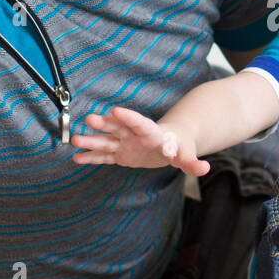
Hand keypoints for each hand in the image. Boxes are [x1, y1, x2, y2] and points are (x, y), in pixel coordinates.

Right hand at [70, 107, 209, 176]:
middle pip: (118, 128)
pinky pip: (104, 157)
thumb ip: (192, 162)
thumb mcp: (187, 154)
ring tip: (74, 139)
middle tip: (89, 120)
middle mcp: (134, 135)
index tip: (115, 110)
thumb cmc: (180, 146)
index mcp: (151, 132)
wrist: (171, 142)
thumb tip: (205, 168)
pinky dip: (92, 157)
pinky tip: (76, 157)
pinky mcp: (120, 155)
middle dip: (105, 125)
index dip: (129, 117)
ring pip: (107, 141)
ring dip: (92, 140)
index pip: (140, 123)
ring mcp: (125, 144)